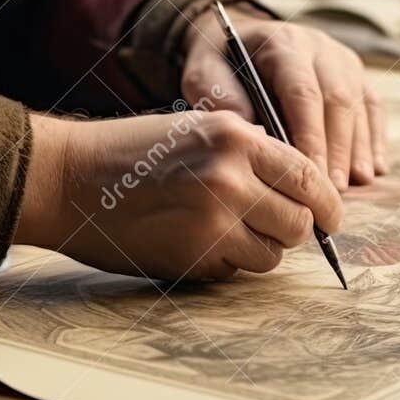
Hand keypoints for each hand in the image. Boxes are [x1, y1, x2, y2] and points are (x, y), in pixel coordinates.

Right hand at [17, 110, 342, 281]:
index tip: (332, 217)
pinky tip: (199, 241)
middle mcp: (229, 179)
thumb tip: (303, 187)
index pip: (308, 176)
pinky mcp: (193, 258)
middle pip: (299, 223)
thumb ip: (251, 152)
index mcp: (235, 137)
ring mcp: (212, 223)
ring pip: (272, 255)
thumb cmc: (131, 151)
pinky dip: (229, 263)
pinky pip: (237, 271)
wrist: (68, 179)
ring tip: (228, 230)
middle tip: (275, 225)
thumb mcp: (197, 128)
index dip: (328, 204)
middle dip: (294, 229)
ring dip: (261, 249)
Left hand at [180, 7, 388, 191]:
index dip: (311, 136)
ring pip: (360, 106)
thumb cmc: (220, 67)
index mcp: (283, 43)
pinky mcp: (356, 75)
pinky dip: (374, 139)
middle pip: (338, 101)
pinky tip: (374, 170)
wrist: (235, 41)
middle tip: (333, 191)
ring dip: (358, 148)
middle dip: (338, 149)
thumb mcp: (204, 76)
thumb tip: (256, 136)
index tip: (311, 176)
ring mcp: (342, 60)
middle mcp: (319, 47)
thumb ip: (224, 100)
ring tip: (356, 185)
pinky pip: (373, 107)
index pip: (304, 93)